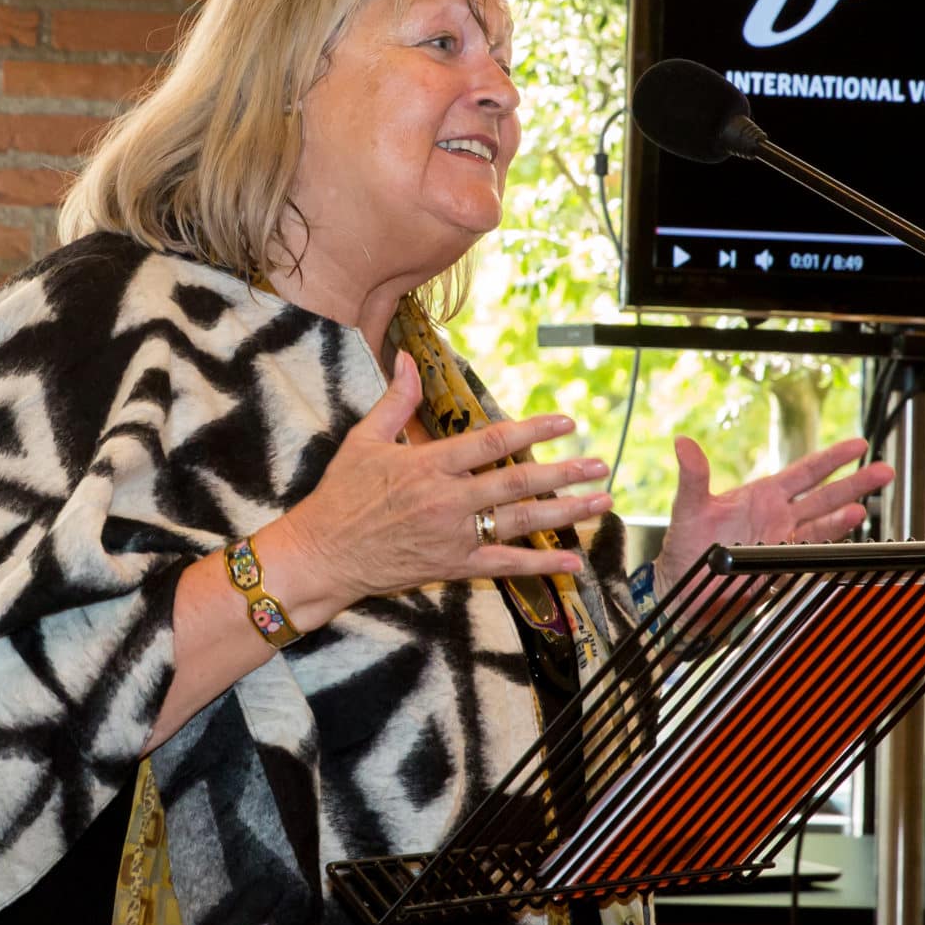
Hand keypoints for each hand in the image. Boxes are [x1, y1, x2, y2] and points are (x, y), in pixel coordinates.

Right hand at [259, 352, 609, 628]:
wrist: (323, 554)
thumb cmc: (341, 495)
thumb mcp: (364, 440)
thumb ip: (396, 401)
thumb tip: (405, 357)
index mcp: (429, 465)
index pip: (492, 442)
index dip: (533, 429)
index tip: (566, 422)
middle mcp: (447, 500)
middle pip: (517, 483)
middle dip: (564, 474)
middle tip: (601, 466)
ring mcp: (453, 536)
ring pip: (520, 522)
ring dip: (566, 513)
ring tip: (602, 502)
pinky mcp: (453, 567)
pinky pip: (505, 566)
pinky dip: (542, 565)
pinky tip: (574, 560)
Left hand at [650, 435, 894, 590]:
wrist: (685, 586)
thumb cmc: (685, 545)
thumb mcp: (688, 507)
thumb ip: (692, 476)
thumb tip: (682, 444)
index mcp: (762, 494)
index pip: (805, 471)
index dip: (832, 458)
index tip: (859, 445)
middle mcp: (779, 516)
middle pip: (825, 495)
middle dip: (855, 483)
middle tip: (884, 471)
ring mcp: (784, 541)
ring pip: (823, 524)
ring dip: (844, 517)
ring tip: (862, 508)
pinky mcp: (782, 564)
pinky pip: (810, 552)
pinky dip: (826, 544)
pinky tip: (843, 536)